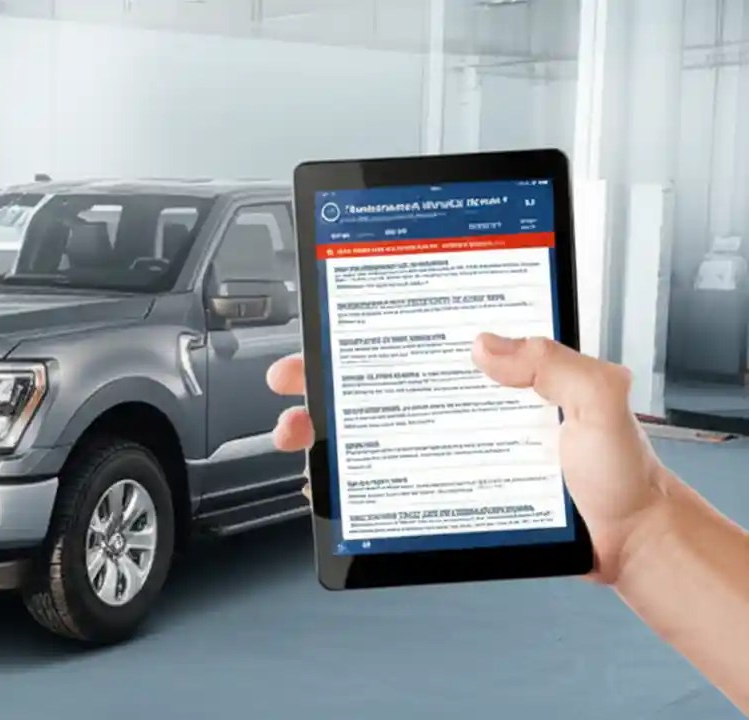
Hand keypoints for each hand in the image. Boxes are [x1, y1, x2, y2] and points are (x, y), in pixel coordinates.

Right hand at [266, 333, 672, 584]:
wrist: (626, 542)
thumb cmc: (620, 471)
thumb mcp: (599, 403)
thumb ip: (555, 364)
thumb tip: (489, 345)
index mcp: (501, 367)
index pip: (424, 334)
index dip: (371, 327)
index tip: (328, 327)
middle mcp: (467, 400)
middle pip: (381, 378)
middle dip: (323, 376)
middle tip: (293, 383)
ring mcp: (452, 443)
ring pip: (374, 429)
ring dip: (325, 431)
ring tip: (300, 439)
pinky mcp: (446, 484)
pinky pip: (390, 476)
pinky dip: (351, 481)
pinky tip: (333, 485)